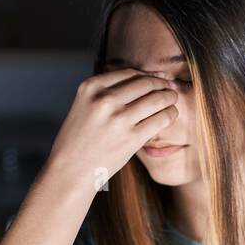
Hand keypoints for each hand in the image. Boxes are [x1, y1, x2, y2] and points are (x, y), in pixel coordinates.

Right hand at [45, 69, 178, 189]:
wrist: (70, 171)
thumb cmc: (79, 140)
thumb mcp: (84, 105)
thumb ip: (107, 91)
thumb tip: (145, 80)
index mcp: (91, 87)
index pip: (129, 73)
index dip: (148, 75)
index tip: (158, 79)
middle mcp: (104, 99)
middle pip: (146, 83)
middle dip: (162, 84)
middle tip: (170, 89)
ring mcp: (119, 119)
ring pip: (157, 99)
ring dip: (170, 98)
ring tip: (173, 100)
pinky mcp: (131, 138)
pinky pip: (161, 119)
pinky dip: (170, 114)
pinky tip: (171, 115)